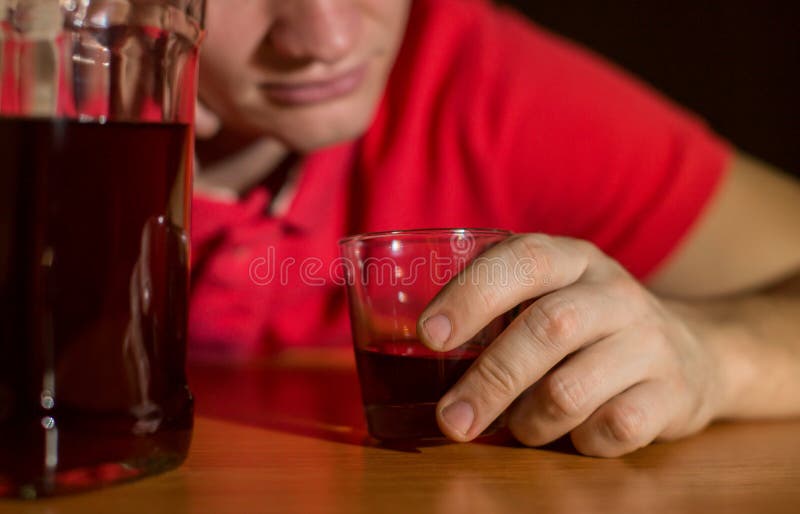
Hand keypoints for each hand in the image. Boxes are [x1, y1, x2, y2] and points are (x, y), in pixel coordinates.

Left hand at [417, 234, 727, 456]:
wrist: (692, 352)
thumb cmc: (587, 326)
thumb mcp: (549, 295)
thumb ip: (496, 308)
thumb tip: (413, 354)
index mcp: (572, 260)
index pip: (522, 261)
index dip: (472, 294)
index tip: (428, 335)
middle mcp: (614, 293)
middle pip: (546, 329)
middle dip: (488, 380)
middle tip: (450, 420)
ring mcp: (649, 341)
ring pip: (571, 389)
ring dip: (528, 421)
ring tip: (517, 428)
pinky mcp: (672, 393)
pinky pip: (614, 428)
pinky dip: (578, 441)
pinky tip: (573, 435)